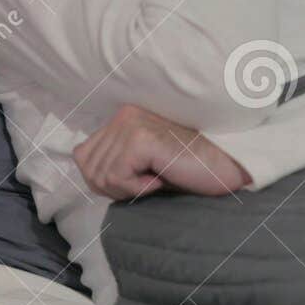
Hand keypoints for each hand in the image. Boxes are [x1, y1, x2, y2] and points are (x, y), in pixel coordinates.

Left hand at [73, 103, 250, 199]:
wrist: (223, 168)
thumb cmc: (186, 170)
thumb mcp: (140, 163)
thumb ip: (112, 160)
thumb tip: (83, 170)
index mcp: (122, 117)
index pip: (82, 156)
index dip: (104, 180)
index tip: (137, 179)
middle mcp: (123, 114)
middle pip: (88, 168)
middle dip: (114, 187)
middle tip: (147, 182)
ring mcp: (131, 124)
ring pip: (100, 175)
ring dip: (128, 189)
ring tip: (157, 178)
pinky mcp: (140, 138)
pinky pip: (117, 178)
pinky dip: (137, 189)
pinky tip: (161, 178)